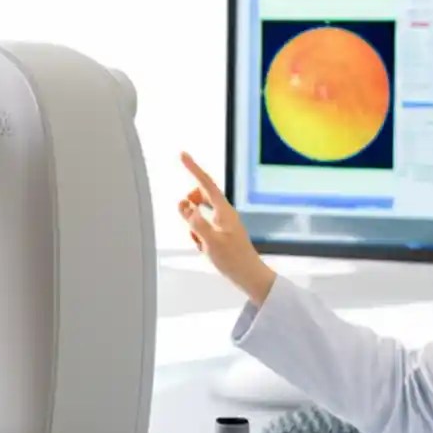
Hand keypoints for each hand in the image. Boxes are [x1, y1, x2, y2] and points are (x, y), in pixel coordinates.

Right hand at [178, 152, 276, 306]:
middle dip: (191, 204)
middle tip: (186, 217)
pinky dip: (198, 233)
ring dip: (193, 223)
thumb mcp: (210, 242)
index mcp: (224, 211)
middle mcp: (224, 214)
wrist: (249, 277)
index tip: (183, 155)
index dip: (193, 169)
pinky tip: (203, 247)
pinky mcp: (221, 233)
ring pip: (200, 213)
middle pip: (202, 196)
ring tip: (199, 241)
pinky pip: (203, 226)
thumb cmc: (233, 260)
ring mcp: (223, 224)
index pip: (206, 184)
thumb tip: (185, 205)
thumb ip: (196, 223)